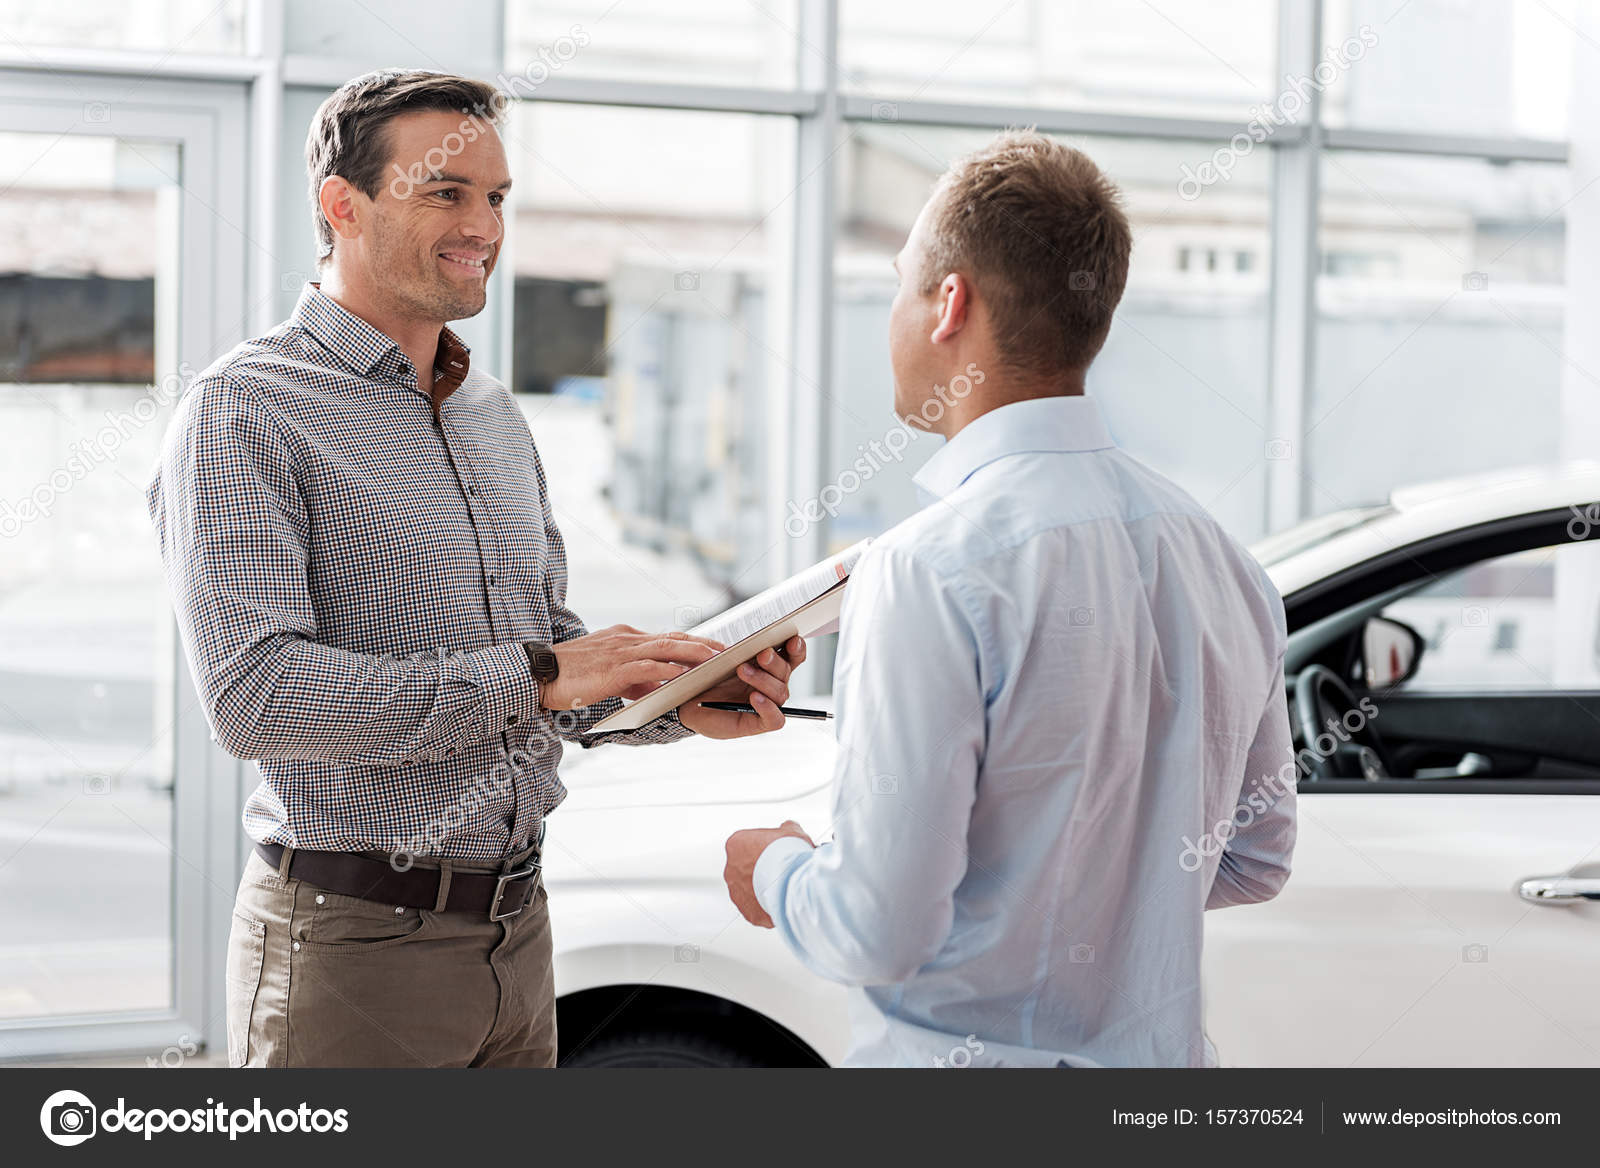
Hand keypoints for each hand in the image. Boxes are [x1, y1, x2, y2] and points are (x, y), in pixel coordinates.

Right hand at [541, 625, 722, 709]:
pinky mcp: (613, 668)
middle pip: (673, 638)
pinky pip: (646, 667)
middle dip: (702, 644)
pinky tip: (685, 675)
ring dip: (693, 653)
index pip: (666, 638)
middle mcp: (627, 639)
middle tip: (727, 650)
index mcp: (626, 638)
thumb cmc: (571, 676)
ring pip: (665, 648)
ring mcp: (620, 651)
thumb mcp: (608, 674)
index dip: (693, 642)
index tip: (715, 647)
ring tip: (716, 658)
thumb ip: (634, 679)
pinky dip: (667, 670)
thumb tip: (658, 689)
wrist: (540, 673)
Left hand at [677, 636, 807, 739]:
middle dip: (775, 661)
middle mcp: (770, 683)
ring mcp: (766, 704)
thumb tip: (741, 640)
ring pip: (780, 692)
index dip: (796, 648)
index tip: (792, 639)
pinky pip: (775, 718)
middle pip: (786, 671)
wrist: (688, 703)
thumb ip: (727, 647)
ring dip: (764, 680)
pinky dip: (768, 708)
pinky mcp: (758, 723)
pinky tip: (755, 698)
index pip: (792, 656)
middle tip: (761, 654)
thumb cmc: (704, 679)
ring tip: (742, 670)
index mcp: (767, 665)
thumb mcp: (714, 657)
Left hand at [724, 820, 814, 926]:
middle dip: (762, 870)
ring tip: (784, 887)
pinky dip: (768, 906)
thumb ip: (785, 829)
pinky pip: (757, 909)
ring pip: (750, 891)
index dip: (765, 848)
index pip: (746, 845)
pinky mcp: (748, 911)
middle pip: (746, 869)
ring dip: (764, 889)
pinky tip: (784, 901)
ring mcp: (737, 892)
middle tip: (781, 870)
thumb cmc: (787, 854)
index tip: (777, 852)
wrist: (791, 880)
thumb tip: (789, 828)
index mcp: (736, 845)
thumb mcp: (790, 830)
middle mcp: (731, 869)